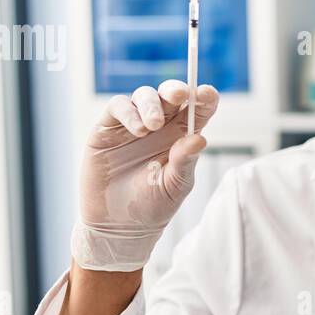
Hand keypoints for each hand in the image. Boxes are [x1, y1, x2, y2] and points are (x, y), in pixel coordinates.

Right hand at [71, 80, 219, 271]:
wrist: (118, 225)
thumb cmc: (152, 205)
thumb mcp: (175, 185)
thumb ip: (185, 162)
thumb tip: (199, 138)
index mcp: (182, 136)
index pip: (198, 108)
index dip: (204, 97)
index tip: (206, 94)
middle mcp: (160, 126)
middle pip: (170, 95)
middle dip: (176, 89)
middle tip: (178, 96)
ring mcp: (133, 124)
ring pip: (144, 96)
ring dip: (151, 104)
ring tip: (151, 127)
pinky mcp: (108, 129)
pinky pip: (118, 107)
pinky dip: (129, 112)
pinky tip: (137, 130)